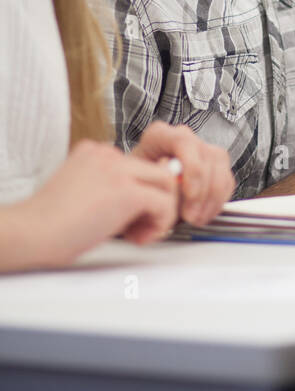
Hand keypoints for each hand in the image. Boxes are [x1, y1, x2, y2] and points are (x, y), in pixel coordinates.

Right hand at [13, 140, 179, 268]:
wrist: (33, 233)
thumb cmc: (50, 224)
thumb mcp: (83, 194)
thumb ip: (110, 190)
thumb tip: (144, 202)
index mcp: (94, 152)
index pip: (137, 166)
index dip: (141, 194)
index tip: (130, 218)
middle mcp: (108, 153)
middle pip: (156, 170)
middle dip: (158, 200)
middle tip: (142, 227)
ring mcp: (118, 169)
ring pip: (166, 182)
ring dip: (161, 211)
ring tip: (139, 233)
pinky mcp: (127, 190)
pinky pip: (164, 202)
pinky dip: (160, 223)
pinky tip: (138, 238)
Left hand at [132, 122, 234, 223]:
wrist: (140, 193)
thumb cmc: (137, 188)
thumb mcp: (137, 185)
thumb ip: (158, 182)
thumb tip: (176, 180)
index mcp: (159, 136)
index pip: (184, 141)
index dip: (192, 169)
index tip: (189, 196)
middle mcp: (183, 138)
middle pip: (206, 155)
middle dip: (202, 192)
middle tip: (191, 216)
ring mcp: (200, 149)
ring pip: (221, 166)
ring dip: (212, 198)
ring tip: (197, 219)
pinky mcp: (214, 164)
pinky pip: (227, 179)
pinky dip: (219, 200)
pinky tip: (204, 213)